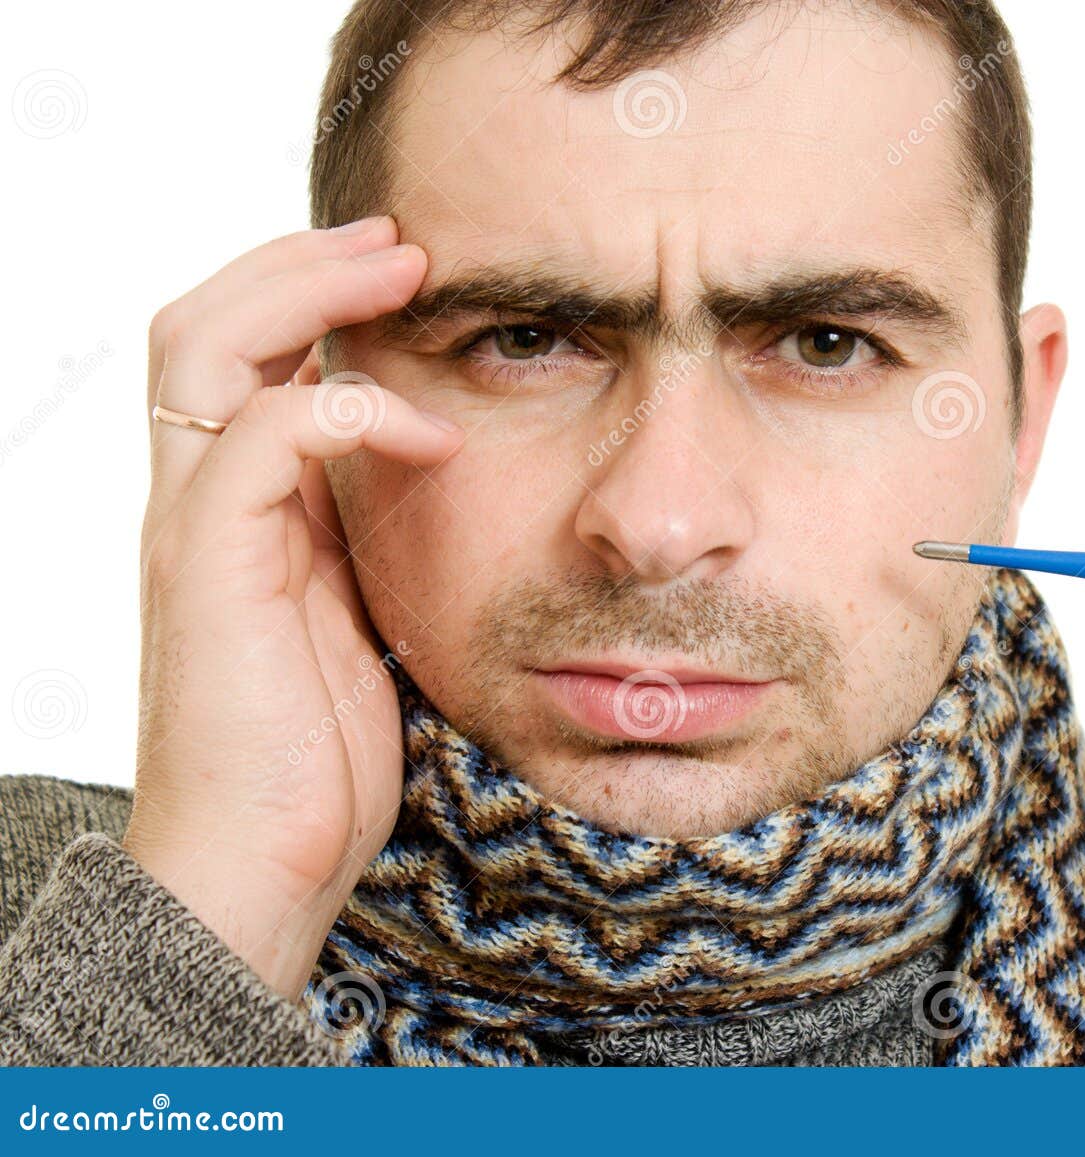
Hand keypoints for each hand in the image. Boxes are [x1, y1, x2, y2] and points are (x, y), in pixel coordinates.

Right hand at [121, 217, 462, 1000]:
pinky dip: (348, 407)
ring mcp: (196, 528)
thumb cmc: (317, 759)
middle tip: (402, 240)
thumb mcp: (358, 620)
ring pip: (210, 347)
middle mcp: (199, 501)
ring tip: (404, 272)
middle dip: (303, 262)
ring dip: (310, 290)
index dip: (311, 296)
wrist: (261, 865)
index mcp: (238, 512)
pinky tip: (428, 431)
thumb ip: (367, 542)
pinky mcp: (212, 566)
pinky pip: (263, 436)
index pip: (243, 357)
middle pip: (206, 321)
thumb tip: (430, 479)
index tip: (407, 271)